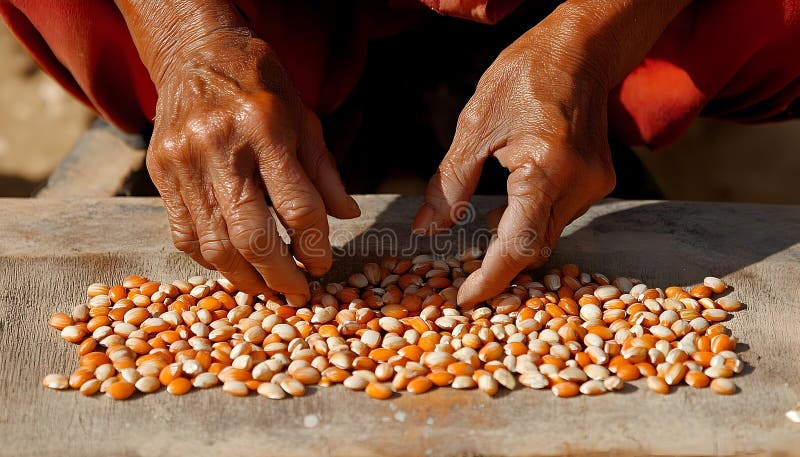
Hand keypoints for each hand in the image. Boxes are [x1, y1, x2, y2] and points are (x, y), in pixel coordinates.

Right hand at [146, 32, 359, 300]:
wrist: (197, 54)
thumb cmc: (261, 87)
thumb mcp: (304, 117)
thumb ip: (325, 171)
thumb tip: (348, 216)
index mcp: (267, 130)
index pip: (297, 208)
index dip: (315, 247)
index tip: (322, 266)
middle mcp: (222, 148)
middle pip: (253, 236)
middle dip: (280, 276)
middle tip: (297, 294)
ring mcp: (184, 162)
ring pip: (214, 244)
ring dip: (244, 278)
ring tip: (266, 289)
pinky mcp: (160, 172)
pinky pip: (184, 233)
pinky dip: (210, 260)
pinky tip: (232, 266)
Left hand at [413, 21, 615, 306]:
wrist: (577, 52)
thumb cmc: (521, 78)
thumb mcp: (474, 126)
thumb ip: (449, 184)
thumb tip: (427, 230)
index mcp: (546, 168)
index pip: (517, 244)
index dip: (490, 279)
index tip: (464, 300)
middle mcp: (580, 183)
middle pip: (535, 247)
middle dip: (499, 265)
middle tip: (463, 274)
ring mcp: (595, 184)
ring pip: (548, 235)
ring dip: (514, 240)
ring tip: (483, 226)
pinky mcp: (600, 181)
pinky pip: (560, 218)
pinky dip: (531, 221)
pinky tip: (509, 206)